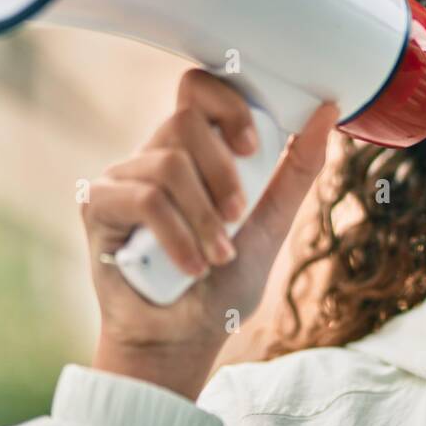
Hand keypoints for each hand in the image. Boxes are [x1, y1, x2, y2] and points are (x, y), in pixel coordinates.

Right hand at [81, 68, 338, 396]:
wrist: (185, 337)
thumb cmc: (226, 280)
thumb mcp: (273, 221)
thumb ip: (297, 168)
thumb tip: (328, 110)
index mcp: (196, 150)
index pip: (200, 88)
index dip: (228, 106)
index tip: (254, 149)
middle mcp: (156, 155)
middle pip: (185, 120)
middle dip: (224, 173)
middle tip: (238, 217)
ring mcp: (123, 177)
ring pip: (168, 164)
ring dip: (204, 217)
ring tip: (216, 256)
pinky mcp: (97, 205)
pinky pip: (143, 199)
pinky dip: (177, 236)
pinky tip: (190, 266)